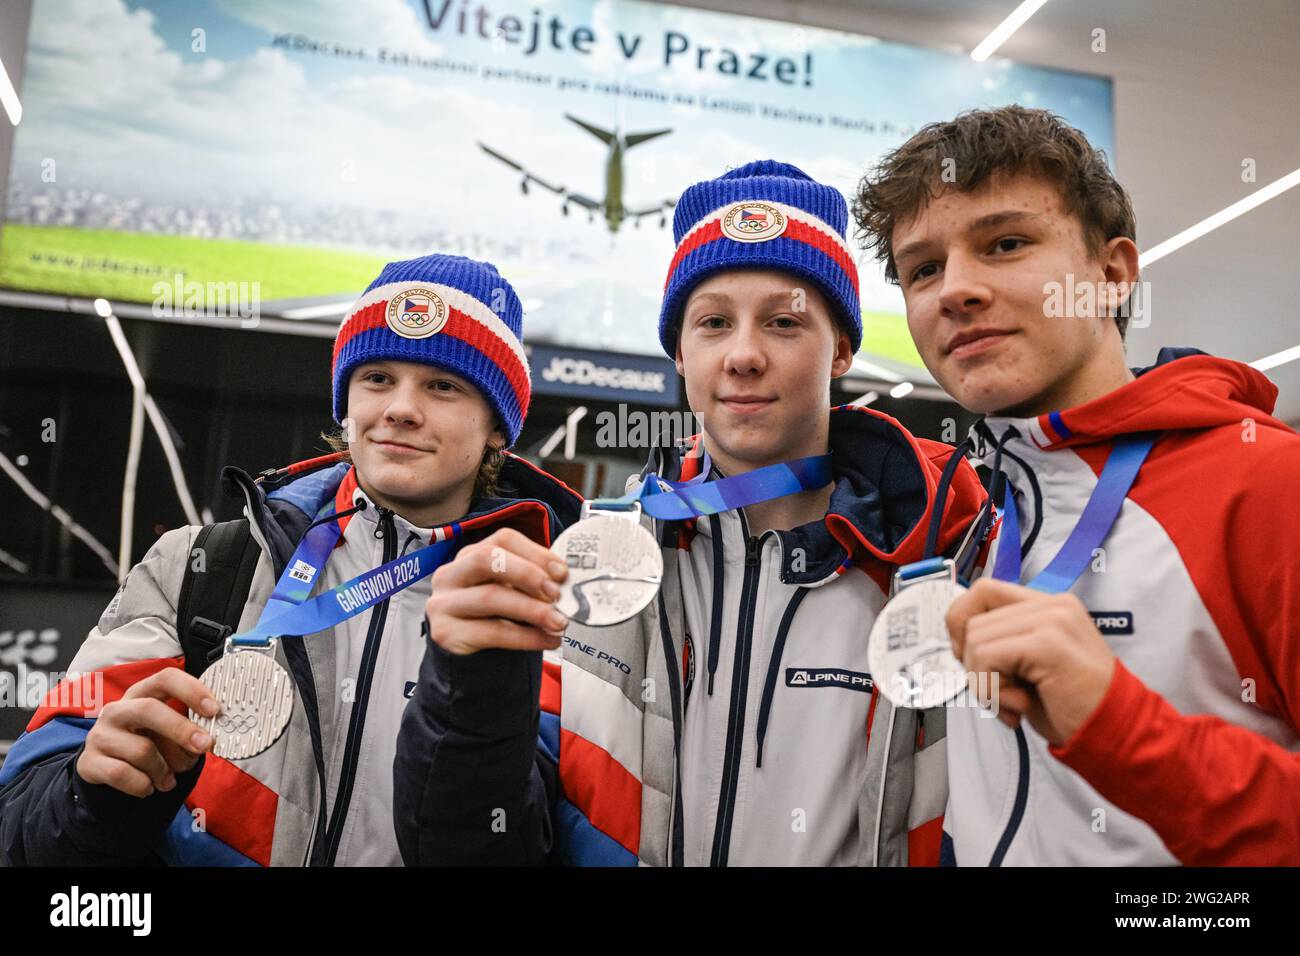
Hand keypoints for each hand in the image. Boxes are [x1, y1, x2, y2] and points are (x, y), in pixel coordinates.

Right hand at [76, 667, 217, 796]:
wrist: (107, 770)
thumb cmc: (147, 744)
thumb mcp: (169, 735)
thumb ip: (188, 733)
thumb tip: (206, 741)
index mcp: (143, 694)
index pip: (166, 678)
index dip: (192, 690)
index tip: (214, 709)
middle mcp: (118, 709)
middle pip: (149, 709)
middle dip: (182, 729)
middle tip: (205, 745)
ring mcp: (100, 734)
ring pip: (141, 749)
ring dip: (163, 770)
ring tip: (168, 780)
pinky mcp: (89, 762)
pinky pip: (122, 773)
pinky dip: (143, 785)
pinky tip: (149, 787)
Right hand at [425, 527, 569, 655]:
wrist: (470, 659)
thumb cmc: (496, 618)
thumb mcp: (512, 593)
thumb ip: (533, 583)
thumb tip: (568, 583)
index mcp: (470, 555)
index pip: (502, 540)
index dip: (535, 553)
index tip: (562, 572)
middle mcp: (450, 574)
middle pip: (486, 559)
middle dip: (527, 574)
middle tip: (557, 594)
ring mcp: (443, 604)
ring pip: (490, 597)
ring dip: (532, 610)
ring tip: (560, 623)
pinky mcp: (446, 633)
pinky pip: (492, 632)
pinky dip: (527, 637)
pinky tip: (549, 640)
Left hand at [945, 578, 1116, 744]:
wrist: (1116, 735)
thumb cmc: (1072, 707)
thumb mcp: (1030, 664)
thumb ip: (1002, 641)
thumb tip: (959, 639)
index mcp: (1049, 606)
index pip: (983, 590)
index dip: (961, 623)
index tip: (967, 658)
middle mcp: (1053, 605)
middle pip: (973, 619)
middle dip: (973, 666)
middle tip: (999, 693)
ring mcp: (1053, 620)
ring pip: (976, 640)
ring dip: (984, 683)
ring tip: (1015, 702)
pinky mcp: (1048, 643)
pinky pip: (987, 658)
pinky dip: (992, 690)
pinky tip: (1021, 705)